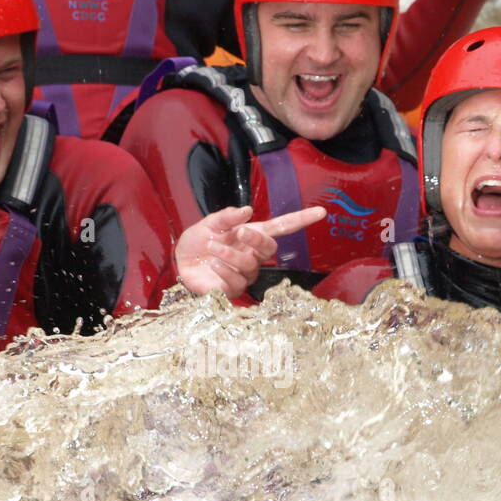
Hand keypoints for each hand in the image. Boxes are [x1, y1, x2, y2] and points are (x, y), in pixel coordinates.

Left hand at [175, 205, 326, 297]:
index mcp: (251, 235)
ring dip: (230, 254)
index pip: (282, 227)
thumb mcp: (209, 224)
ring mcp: (245, 273)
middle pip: (270, 248)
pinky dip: (223, 270)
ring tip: (211, 248)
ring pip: (250, 265)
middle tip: (240, 232)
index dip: (301, 220)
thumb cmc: (197, 243)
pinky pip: (236, 280)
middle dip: (257, 239)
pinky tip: (212, 264)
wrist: (180, 264)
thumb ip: (227, 217)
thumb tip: (248, 211)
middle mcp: (253, 255)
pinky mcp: (234, 289)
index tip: (321, 212)